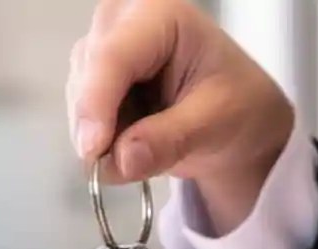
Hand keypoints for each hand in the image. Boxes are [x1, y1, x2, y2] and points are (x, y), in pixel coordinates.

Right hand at [67, 0, 293, 233]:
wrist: (239, 117)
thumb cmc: (237, 106)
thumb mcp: (215, 124)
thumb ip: (168, 141)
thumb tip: (121, 161)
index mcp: (160, 15)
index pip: (112, 56)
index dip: (96, 104)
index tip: (93, 151)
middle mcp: (122, 20)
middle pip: (86, 76)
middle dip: (100, 126)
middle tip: (130, 165)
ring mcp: (103, 47)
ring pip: (78, 100)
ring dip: (104, 136)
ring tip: (152, 146)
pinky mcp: (94, 77)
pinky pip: (81, 117)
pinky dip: (103, 140)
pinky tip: (138, 140)